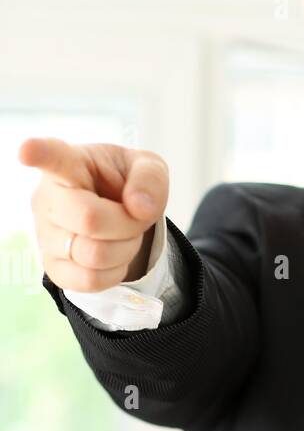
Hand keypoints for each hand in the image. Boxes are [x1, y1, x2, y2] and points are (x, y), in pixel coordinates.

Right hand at [19, 137, 168, 291]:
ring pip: (94, 255)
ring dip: (125, 249)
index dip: (38, 153)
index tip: (27, 150)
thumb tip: (139, 208)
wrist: (119, 216)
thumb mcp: (149, 169)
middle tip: (133, 217)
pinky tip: (112, 255)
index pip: (51, 156)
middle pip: (89, 219)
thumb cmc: (126, 184)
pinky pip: (90, 281)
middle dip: (127, 224)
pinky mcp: (52, 267)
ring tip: (122, 234)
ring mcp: (45, 235)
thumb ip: (150, 179)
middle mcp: (48, 198)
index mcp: (70, 163)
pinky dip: (114, 273)